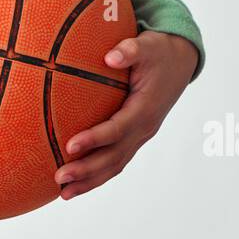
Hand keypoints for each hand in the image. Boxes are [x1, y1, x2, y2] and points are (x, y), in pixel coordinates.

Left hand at [54, 31, 198, 200]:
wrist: (179, 62)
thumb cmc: (158, 51)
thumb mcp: (148, 45)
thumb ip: (130, 50)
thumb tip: (110, 57)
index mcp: (145, 109)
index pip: (117, 129)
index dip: (95, 139)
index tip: (69, 145)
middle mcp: (144, 128)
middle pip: (114, 156)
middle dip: (86, 170)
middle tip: (59, 176)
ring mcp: (140, 136)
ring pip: (115, 165)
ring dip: (89, 180)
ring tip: (63, 193)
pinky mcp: (135, 137)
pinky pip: (115, 160)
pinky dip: (97, 175)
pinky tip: (75, 183)